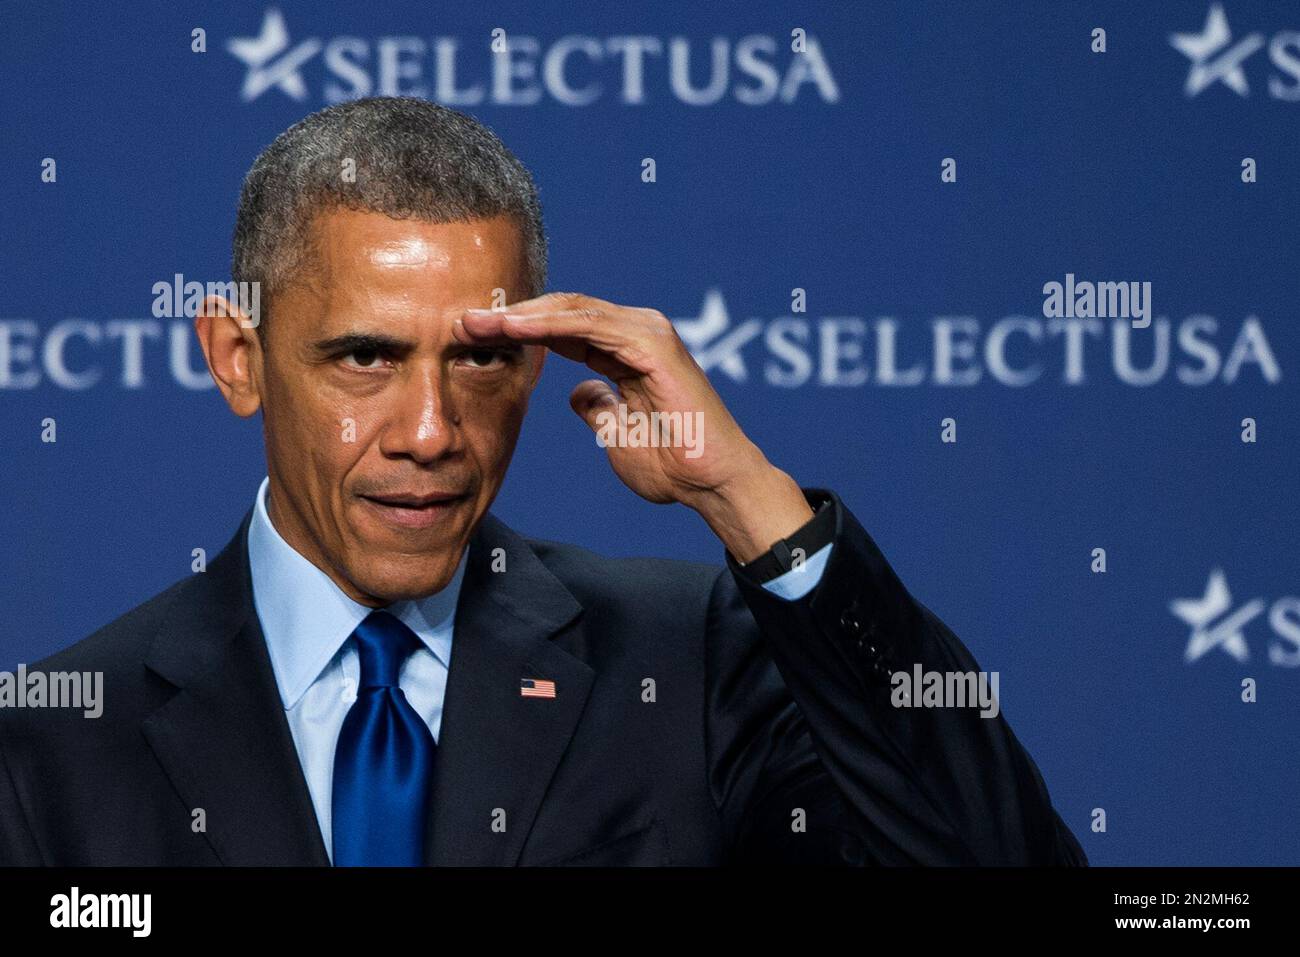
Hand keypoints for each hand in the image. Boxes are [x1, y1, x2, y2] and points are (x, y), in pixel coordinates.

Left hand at [455, 292, 812, 561]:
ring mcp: (648, 333)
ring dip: (521, 316)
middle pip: (562, 311)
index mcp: (627, 350)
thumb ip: (597, 405)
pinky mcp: (653, 344)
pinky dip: (550, 325)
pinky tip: (514, 328)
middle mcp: (638, 332)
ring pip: (572, 311)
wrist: (712, 483)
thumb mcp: (616, 432)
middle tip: (461, 321)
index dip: (517, 330)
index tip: (471, 338)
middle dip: (510, 315)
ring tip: (477, 322)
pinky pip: (591, 326)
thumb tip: (576, 391)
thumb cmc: (673, 464)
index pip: (563, 328)